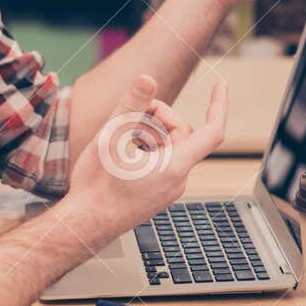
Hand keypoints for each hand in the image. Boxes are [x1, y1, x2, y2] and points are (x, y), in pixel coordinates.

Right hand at [70, 75, 227, 240]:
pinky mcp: (156, 194)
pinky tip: (121, 151)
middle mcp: (177, 180)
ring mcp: (167, 189)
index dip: (218, 104)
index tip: (221, 84)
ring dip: (148, 133)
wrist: (84, 226)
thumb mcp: (111, 137)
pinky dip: (145, 149)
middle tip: (132, 111)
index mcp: (174, 167)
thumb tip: (148, 79)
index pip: (212, 132)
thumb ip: (132, 105)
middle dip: (159, 117)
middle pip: (181, 134)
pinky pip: (160, 162)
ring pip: (168, 148)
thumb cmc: (96, 187)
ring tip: (120, 135)